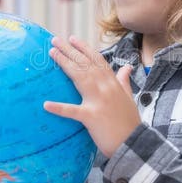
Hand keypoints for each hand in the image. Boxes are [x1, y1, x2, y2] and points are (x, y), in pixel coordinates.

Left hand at [44, 35, 140, 157]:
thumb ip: (124, 82)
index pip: (97, 60)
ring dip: (65, 63)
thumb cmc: (130, 123)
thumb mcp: (129, 98)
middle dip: (70, 51)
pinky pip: (73, 111)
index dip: (84, 48)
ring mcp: (99, 101)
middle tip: (55, 40)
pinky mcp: (91, 117)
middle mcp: (106, 88)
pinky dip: (59, 108)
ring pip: (79, 77)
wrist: (135, 143)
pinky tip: (46, 104)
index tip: (72, 39)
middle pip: (85, 64)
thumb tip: (126, 67)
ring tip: (52, 53)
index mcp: (114, 84)